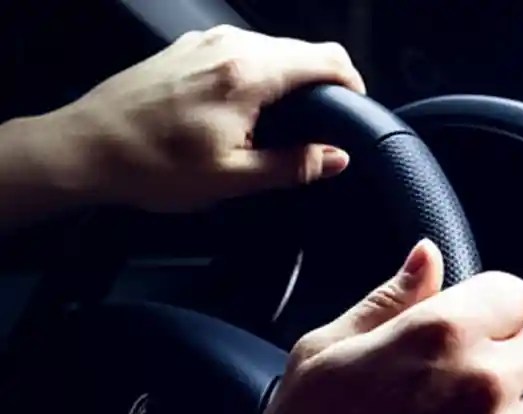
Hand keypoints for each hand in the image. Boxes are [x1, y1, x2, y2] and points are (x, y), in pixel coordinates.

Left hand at [53, 25, 365, 211]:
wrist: (85, 149)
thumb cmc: (151, 166)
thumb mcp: (232, 179)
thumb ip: (293, 166)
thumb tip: (336, 158)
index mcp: (248, 75)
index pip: (326, 60)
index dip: (352, 84)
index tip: (355, 111)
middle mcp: (230, 47)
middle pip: (302, 51)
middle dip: (322, 84)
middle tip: (323, 126)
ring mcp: (205, 43)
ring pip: (272, 50)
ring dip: (289, 80)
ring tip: (282, 124)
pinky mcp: (186, 49)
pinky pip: (241, 53)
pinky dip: (257, 76)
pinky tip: (243, 112)